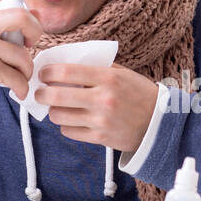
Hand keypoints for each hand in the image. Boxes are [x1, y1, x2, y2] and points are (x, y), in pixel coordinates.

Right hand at [0, 0, 44, 124]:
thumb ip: (0, 26)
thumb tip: (35, 16)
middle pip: (21, 16)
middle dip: (36, 32)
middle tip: (31, 43)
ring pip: (23, 54)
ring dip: (26, 70)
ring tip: (16, 77)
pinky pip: (19, 75)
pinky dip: (22, 87)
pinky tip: (14, 90)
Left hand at [35, 62, 158, 152]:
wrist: (160, 122)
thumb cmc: (139, 94)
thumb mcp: (122, 73)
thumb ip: (96, 67)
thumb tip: (64, 62)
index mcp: (108, 77)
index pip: (65, 71)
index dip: (47, 72)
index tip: (43, 73)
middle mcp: (103, 99)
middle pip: (56, 95)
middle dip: (41, 93)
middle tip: (40, 92)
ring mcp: (101, 120)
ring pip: (59, 116)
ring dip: (53, 111)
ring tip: (57, 107)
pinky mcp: (101, 138)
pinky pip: (69, 132)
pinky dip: (66, 126)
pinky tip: (72, 120)